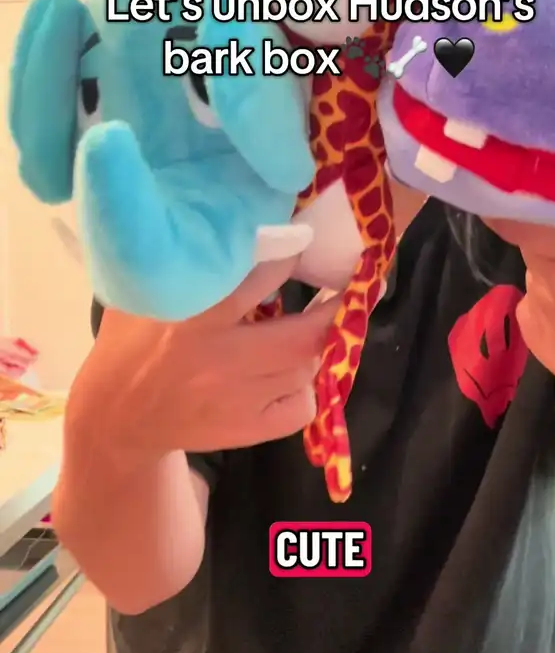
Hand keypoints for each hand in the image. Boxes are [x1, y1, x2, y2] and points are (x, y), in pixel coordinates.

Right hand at [68, 256, 339, 455]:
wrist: (116, 417)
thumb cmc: (130, 344)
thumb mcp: (142, 293)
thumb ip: (180, 262)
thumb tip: (226, 222)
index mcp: (196, 317)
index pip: (265, 278)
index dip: (292, 256)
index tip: (305, 243)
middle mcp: (223, 360)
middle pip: (302, 336)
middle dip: (330, 311)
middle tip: (340, 290)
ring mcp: (239, 400)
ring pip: (305, 370)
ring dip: (314, 347)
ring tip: (309, 331)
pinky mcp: (246, 430)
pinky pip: (300, 409)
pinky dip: (305, 391)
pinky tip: (290, 377)